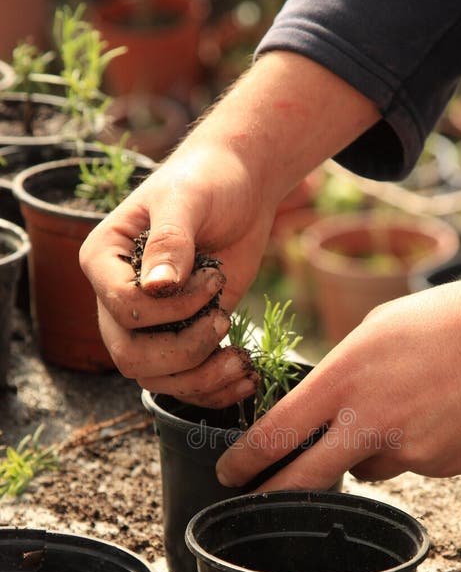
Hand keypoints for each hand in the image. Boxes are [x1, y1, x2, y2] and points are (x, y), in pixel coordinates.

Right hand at [80, 143, 273, 406]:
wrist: (239, 188)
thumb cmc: (207, 182)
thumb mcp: (188, 201)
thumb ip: (171, 240)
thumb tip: (157, 288)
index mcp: (103, 260)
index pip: (122, 308)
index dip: (171, 309)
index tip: (213, 279)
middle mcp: (116, 298)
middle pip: (131, 357)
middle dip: (184, 353)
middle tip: (224, 321)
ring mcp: (148, 324)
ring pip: (155, 379)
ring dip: (201, 380)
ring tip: (241, 361)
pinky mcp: (181, 336)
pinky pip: (184, 382)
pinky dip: (214, 390)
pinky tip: (246, 378)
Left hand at [216, 251, 460, 488]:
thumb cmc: (451, 321)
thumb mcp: (378, 330)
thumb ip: (342, 374)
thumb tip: (320, 409)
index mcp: (345, 378)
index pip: (277, 433)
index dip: (245, 461)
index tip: (229, 475)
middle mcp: (370, 420)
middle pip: (304, 478)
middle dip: (275, 495)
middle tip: (259, 501)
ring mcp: (406, 450)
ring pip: (366, 466)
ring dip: (370, 449)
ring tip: (409, 404)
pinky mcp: (438, 468)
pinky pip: (408, 464)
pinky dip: (413, 447)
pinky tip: (438, 413)